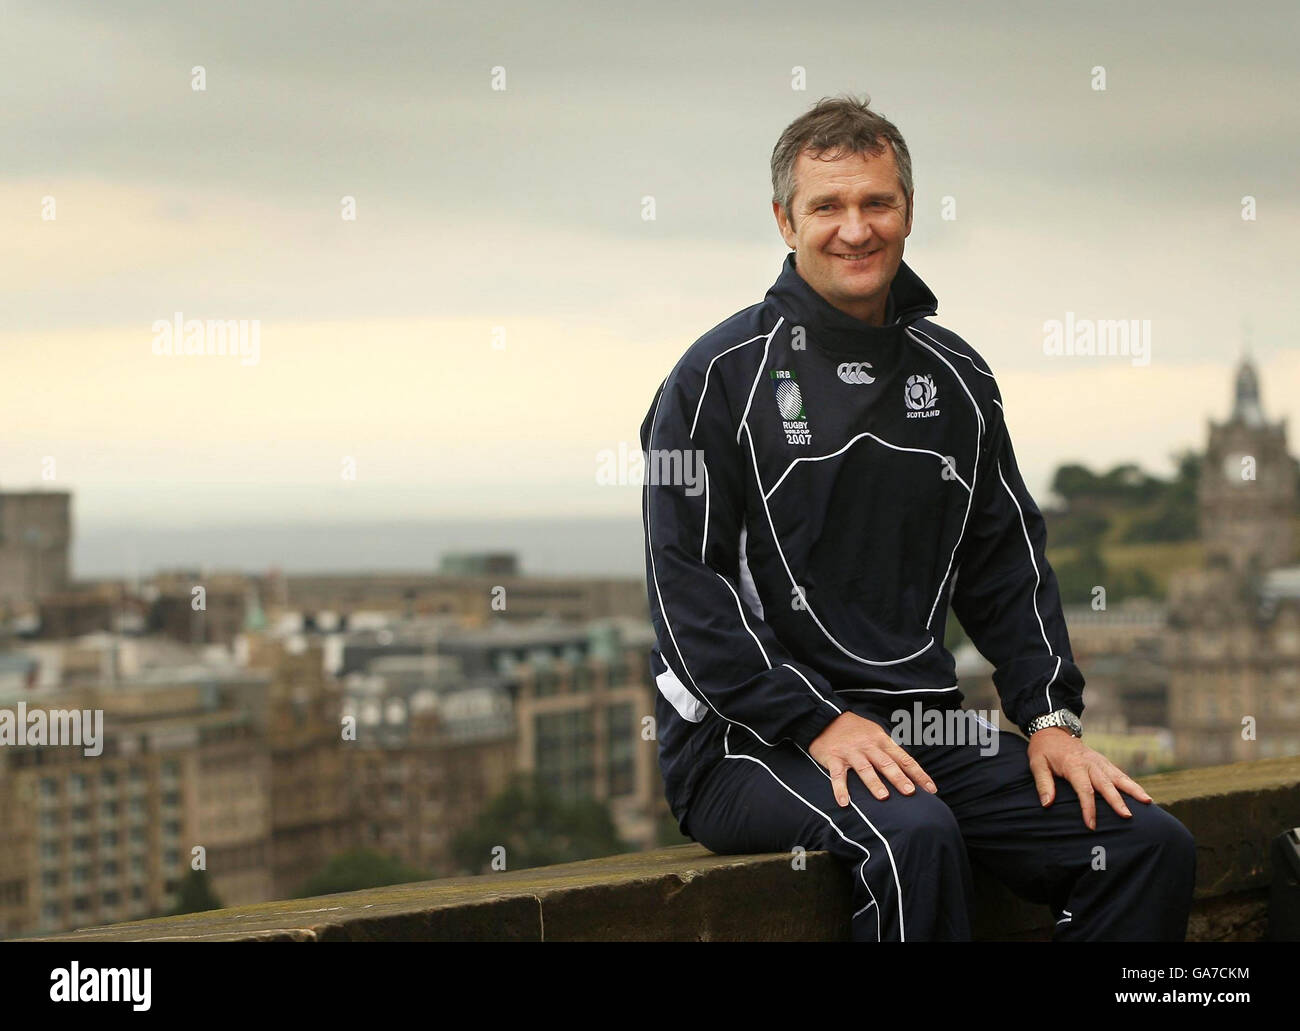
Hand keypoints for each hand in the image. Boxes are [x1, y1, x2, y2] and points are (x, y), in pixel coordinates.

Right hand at [809, 711, 937, 806]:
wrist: (825, 717)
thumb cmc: (855, 730)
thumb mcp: (876, 734)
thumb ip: (889, 751)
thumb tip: (910, 771)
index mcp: (882, 741)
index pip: (904, 759)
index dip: (918, 774)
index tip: (931, 789)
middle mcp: (868, 746)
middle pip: (886, 763)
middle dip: (899, 777)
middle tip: (910, 792)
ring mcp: (851, 752)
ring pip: (864, 768)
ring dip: (874, 782)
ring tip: (883, 797)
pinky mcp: (833, 757)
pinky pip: (837, 775)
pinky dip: (840, 789)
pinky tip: (844, 802)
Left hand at [1027, 728, 1152, 829]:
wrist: (1052, 729)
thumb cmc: (1043, 750)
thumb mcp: (1036, 764)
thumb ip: (1043, 784)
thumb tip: (1047, 804)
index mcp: (1074, 766)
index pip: (1084, 790)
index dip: (1088, 808)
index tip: (1092, 825)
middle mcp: (1090, 763)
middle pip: (1106, 784)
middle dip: (1117, 800)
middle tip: (1128, 815)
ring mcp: (1099, 761)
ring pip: (1119, 776)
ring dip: (1133, 789)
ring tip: (1148, 801)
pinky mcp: (1104, 761)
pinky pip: (1119, 773)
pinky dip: (1131, 783)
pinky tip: (1142, 793)